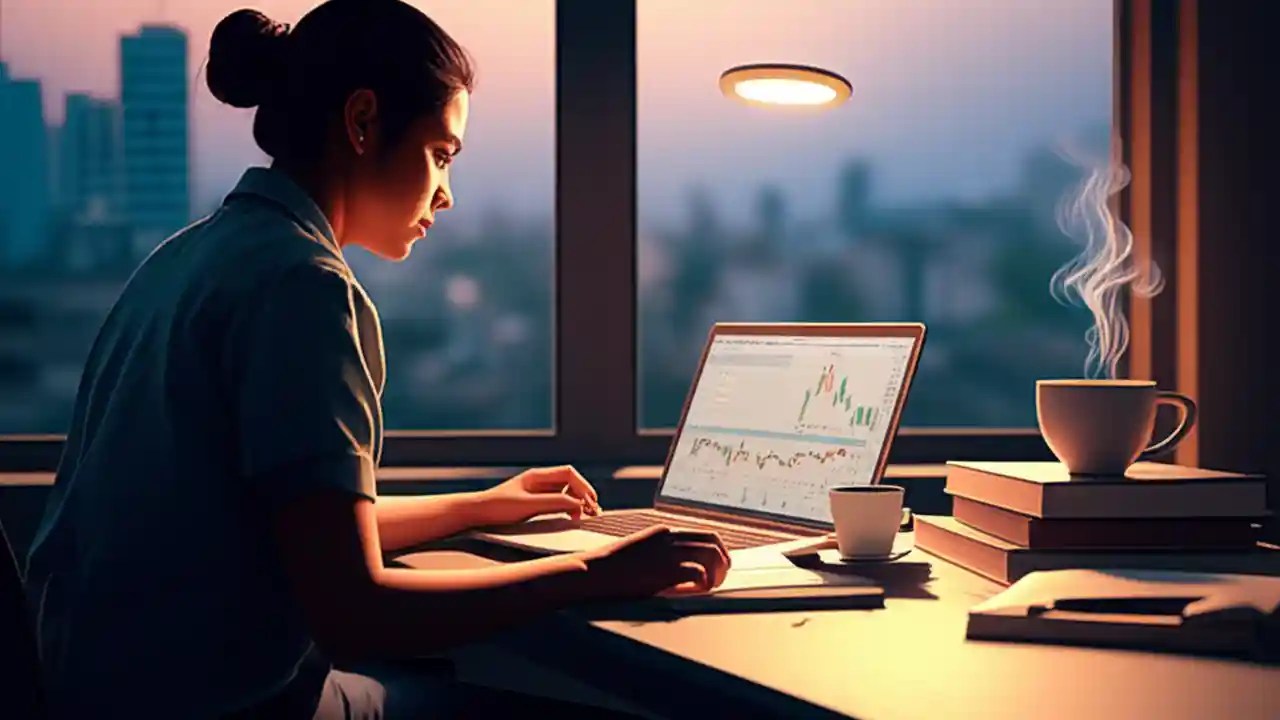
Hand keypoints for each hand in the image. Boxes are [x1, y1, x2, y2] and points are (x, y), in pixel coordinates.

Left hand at [474, 465, 600, 526]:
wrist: (476, 514)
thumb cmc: (498, 507)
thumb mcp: (528, 505)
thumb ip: (554, 503)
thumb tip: (579, 504)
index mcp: (537, 476)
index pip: (569, 473)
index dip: (583, 486)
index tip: (589, 503)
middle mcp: (539, 482)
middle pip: (570, 482)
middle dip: (583, 495)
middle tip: (593, 512)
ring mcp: (537, 493)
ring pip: (565, 493)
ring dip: (577, 502)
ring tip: (585, 516)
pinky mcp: (534, 504)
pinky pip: (557, 503)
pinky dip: (568, 508)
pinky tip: (571, 518)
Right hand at [578, 525, 730, 598]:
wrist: (593, 572)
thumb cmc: (612, 568)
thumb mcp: (641, 551)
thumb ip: (663, 554)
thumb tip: (685, 570)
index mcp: (664, 532)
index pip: (705, 534)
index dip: (718, 550)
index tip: (719, 565)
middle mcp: (670, 537)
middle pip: (713, 541)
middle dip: (723, 560)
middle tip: (721, 577)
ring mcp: (668, 552)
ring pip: (711, 554)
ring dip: (717, 572)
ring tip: (710, 586)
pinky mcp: (664, 569)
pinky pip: (699, 573)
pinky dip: (703, 583)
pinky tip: (696, 591)